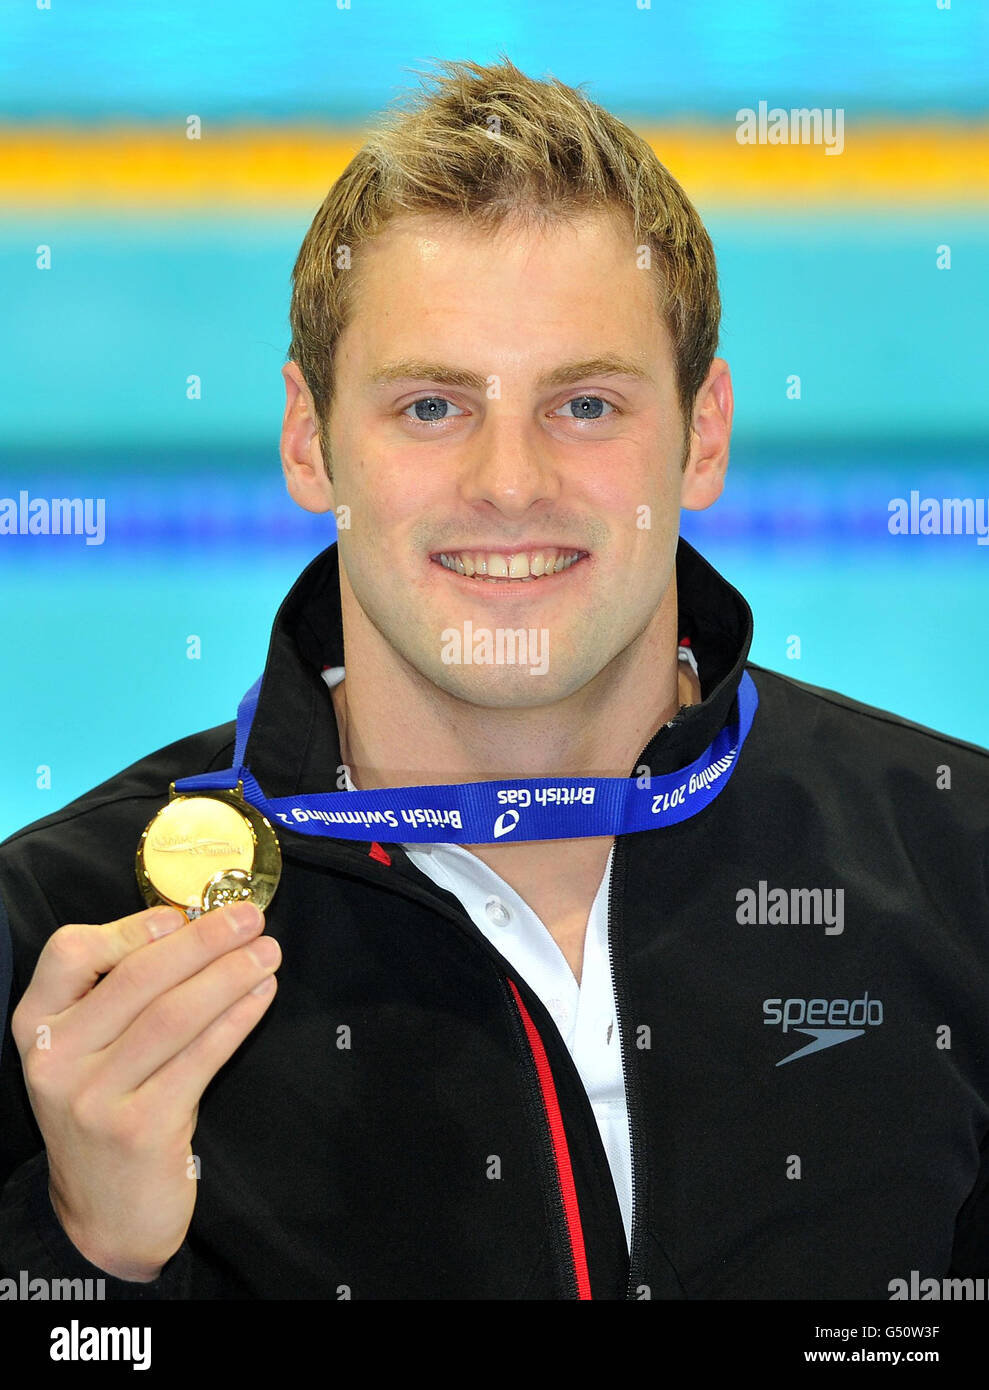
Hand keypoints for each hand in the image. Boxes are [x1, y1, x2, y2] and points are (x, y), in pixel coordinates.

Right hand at [10, 900, 279, 1281]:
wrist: (102, 1216)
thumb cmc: (109, 1110)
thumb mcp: (89, 1050)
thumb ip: (120, 994)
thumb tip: (193, 927)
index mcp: (37, 1024)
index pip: (69, 952)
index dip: (129, 927)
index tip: (180, 916)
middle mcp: (56, 1059)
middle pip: (137, 978)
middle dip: (204, 940)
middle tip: (251, 918)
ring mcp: (94, 1097)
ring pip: (174, 1014)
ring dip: (230, 975)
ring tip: (267, 953)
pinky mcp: (140, 1129)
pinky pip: (200, 1057)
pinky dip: (237, 1019)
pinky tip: (261, 996)